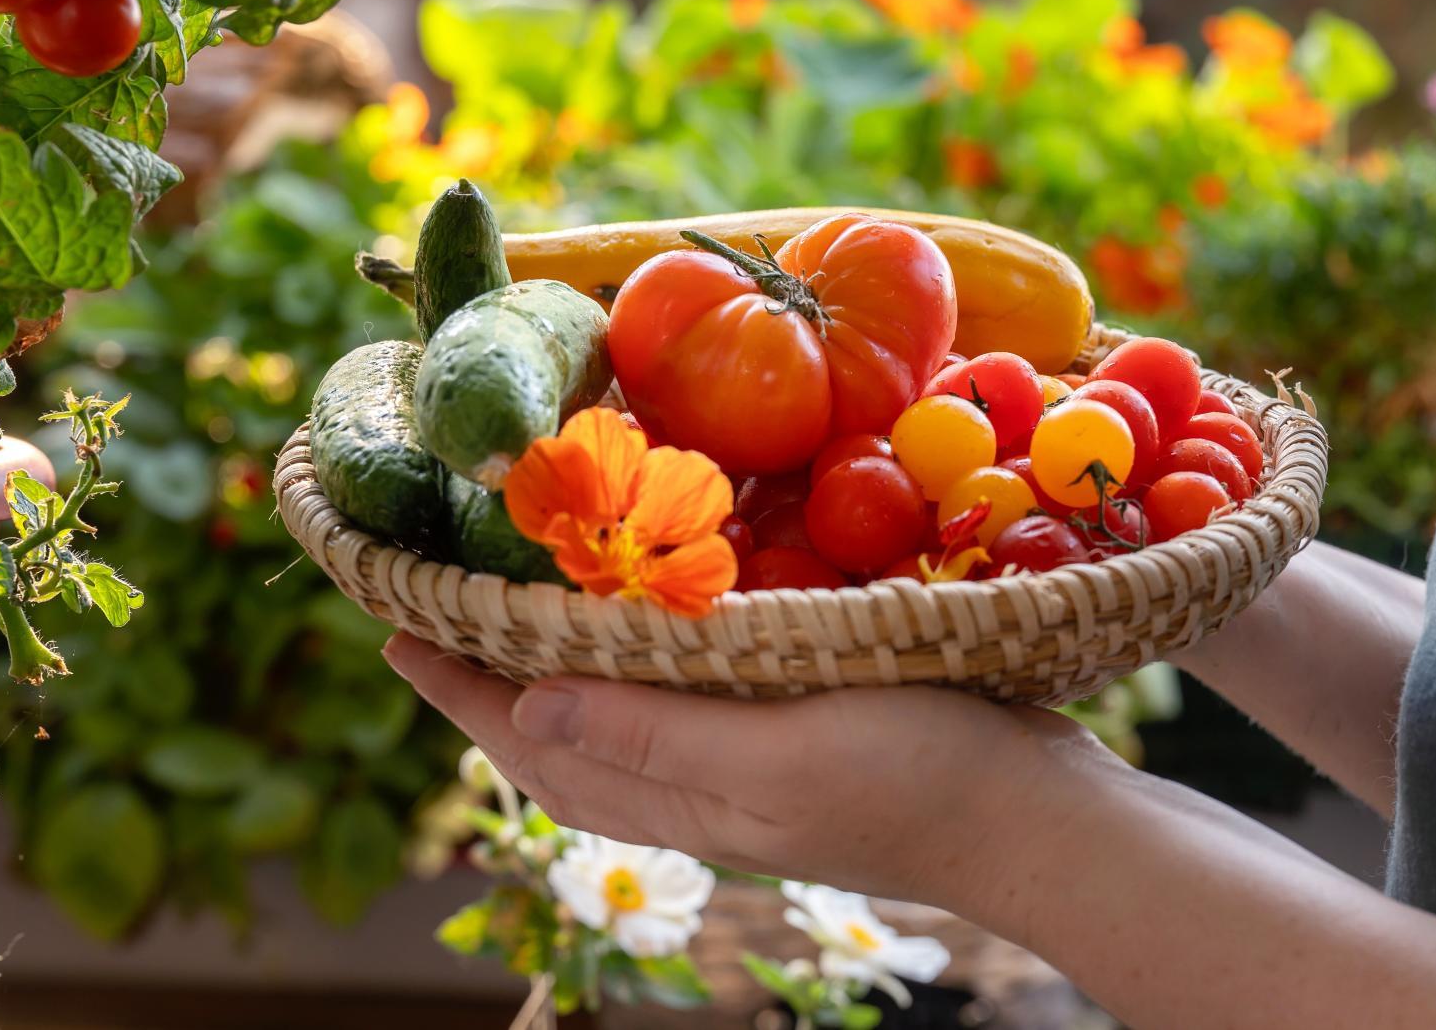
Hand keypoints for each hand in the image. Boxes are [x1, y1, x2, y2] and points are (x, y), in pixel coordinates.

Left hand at [384, 631, 1131, 908]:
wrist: (1042, 820)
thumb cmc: (919, 780)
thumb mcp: (778, 757)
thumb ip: (654, 736)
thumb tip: (524, 705)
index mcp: (682, 797)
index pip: (537, 745)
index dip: (461, 690)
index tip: (393, 626)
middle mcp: (699, 791)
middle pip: (561, 740)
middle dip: (486, 685)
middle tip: (430, 616)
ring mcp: (746, 771)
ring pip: (616, 727)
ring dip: (550, 678)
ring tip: (509, 626)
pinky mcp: (794, 738)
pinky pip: (678, 708)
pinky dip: (633, 672)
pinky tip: (648, 634)